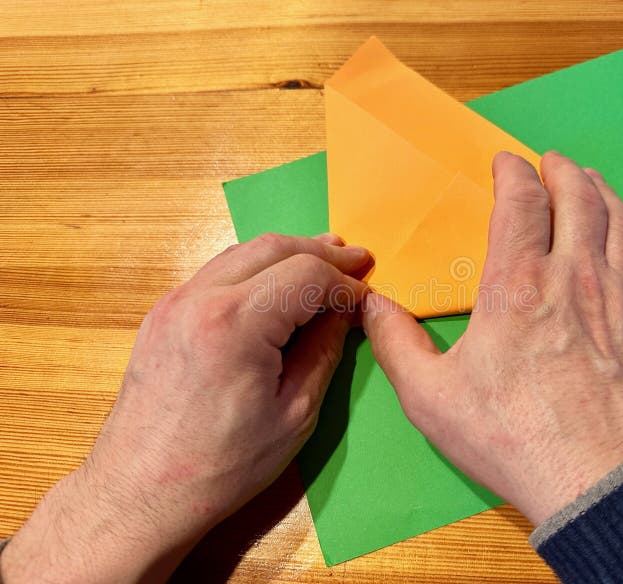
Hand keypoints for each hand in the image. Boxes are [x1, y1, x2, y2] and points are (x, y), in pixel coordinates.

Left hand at [0, 233, 368, 583]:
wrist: (139, 491)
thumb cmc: (223, 465)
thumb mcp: (294, 414)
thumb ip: (323, 351)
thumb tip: (344, 313)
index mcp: (236, 323)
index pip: (306, 274)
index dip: (343, 282)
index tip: (365, 296)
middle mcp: (200, 298)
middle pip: (273, 247)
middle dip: (321, 251)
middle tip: (356, 259)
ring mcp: (174, 302)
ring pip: (242, 252)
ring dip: (287, 253)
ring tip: (323, 260)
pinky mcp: (162, 314)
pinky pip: (217, 273)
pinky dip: (255, 269)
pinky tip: (276, 284)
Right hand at [363, 151, 622, 524]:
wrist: (594, 483)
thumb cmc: (509, 437)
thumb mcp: (430, 396)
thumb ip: (396, 342)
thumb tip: (370, 304)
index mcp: (517, 284)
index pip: (520, 204)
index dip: (513, 174)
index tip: (506, 163)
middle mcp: (574, 276)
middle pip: (578, 199)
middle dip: (563, 171)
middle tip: (553, 162)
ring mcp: (621, 299)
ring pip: (621, 223)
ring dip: (606, 192)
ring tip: (594, 180)